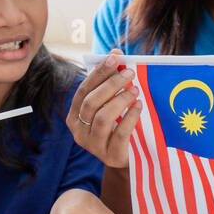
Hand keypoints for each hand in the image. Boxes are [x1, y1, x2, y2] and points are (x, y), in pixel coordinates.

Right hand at [67, 49, 142, 167]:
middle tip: (129, 72)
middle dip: (110, 84)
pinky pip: (120, 132)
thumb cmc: (117, 127)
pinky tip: (139, 105)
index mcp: (74, 117)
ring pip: (103, 116)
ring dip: (120, 99)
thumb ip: (109, 83)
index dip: (98, 73)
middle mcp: (78, 131)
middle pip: (91, 102)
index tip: (114, 58)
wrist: (127, 159)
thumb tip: (116, 54)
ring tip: (135, 89)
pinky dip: (130, 116)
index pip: (83, 91)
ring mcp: (93, 145)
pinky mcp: (110, 155)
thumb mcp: (109, 106)